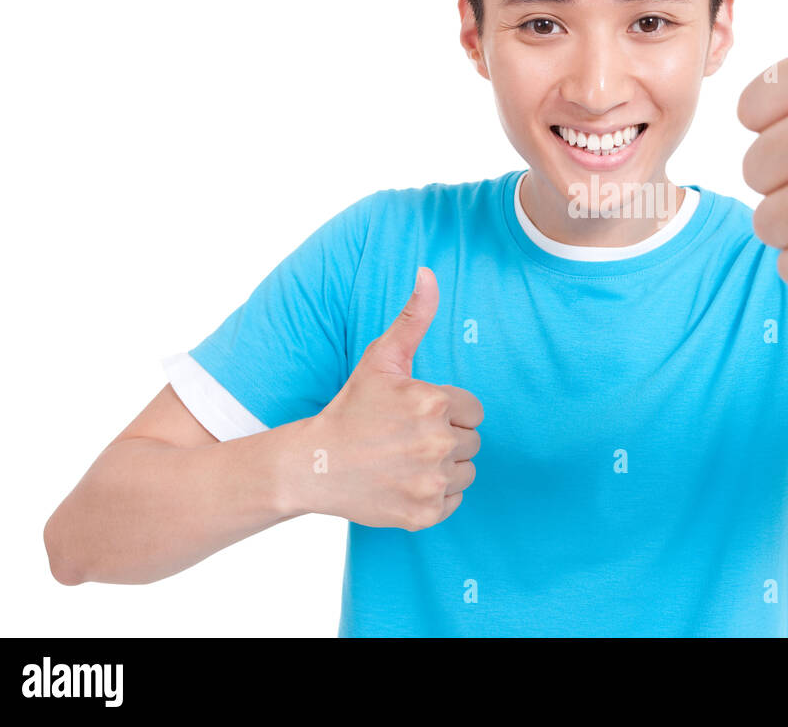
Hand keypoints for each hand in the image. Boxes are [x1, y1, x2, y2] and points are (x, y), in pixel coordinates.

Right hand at [294, 266, 481, 529]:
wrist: (313, 465)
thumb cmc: (350, 408)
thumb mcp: (381, 359)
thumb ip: (413, 317)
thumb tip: (428, 272)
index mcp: (434, 403)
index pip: (474, 410)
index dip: (448, 412)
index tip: (415, 415)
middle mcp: (438, 443)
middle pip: (472, 442)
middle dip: (446, 438)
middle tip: (405, 439)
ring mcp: (431, 482)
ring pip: (466, 473)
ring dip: (443, 468)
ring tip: (405, 460)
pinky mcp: (425, 514)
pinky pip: (454, 502)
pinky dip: (434, 497)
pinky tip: (404, 484)